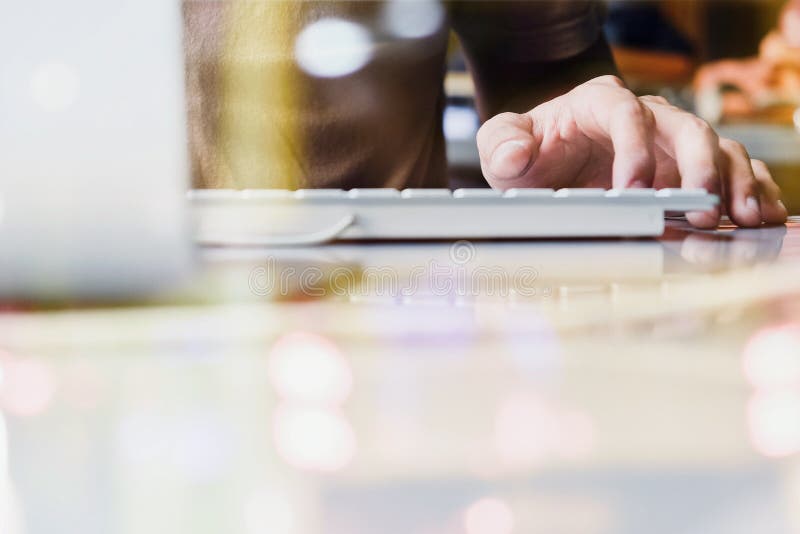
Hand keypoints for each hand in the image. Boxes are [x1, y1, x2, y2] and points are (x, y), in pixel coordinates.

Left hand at [477, 75, 787, 227]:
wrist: (550, 157)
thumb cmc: (533, 148)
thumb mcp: (503, 145)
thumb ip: (502, 144)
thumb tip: (516, 154)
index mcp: (601, 102)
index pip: (627, 113)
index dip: (634, 149)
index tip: (631, 191)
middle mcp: (647, 117)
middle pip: (687, 128)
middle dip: (699, 168)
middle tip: (702, 208)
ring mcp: (672, 142)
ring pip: (718, 149)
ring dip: (735, 182)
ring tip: (743, 218)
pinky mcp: (689, 167)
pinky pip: (730, 171)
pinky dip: (749, 190)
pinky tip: (760, 216)